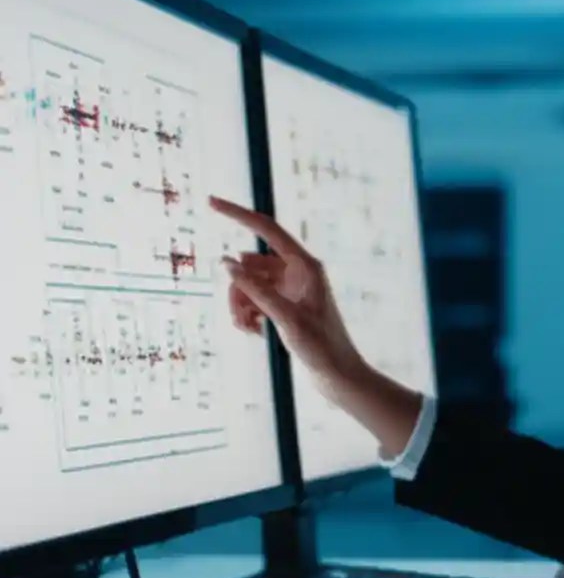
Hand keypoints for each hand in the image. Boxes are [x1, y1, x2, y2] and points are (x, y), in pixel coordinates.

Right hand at [210, 196, 366, 394]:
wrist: (338, 376)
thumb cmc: (321, 347)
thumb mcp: (285, 318)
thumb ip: (255, 290)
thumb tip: (227, 262)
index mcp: (306, 265)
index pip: (267, 230)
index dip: (239, 214)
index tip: (211, 202)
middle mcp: (299, 271)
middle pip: (250, 264)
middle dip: (237, 288)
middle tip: (241, 318)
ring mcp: (290, 288)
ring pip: (248, 284)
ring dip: (240, 304)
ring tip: (248, 329)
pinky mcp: (285, 304)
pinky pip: (253, 298)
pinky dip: (247, 312)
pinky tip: (253, 331)